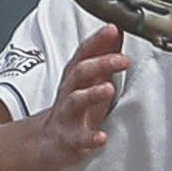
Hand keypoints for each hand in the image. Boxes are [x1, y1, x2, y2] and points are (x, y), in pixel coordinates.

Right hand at [46, 25, 131, 161]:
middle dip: (101, 63)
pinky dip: (91, 138)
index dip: (98, 39)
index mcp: (75, 77)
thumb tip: (117, 33)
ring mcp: (68, 115)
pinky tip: (101, 137)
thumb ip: (103, 57)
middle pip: (81, 72)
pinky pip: (80, 138)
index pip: (85, 53)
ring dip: (92, 94)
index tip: (113, 28)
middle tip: (122, 60)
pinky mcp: (70, 139)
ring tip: (108, 88)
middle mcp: (69, 92)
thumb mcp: (89, 80)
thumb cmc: (75, 108)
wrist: (49, 141)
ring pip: (76, 100)